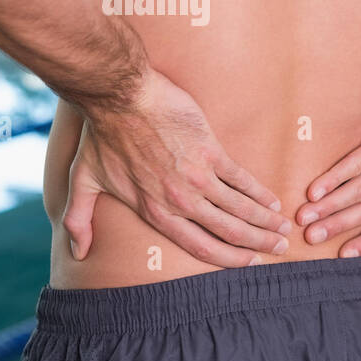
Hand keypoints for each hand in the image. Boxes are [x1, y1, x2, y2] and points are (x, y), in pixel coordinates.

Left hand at [63, 69, 290, 266]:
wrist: (120, 95)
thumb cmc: (101, 135)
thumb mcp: (84, 181)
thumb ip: (79, 219)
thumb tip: (77, 251)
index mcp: (156, 211)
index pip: (200, 246)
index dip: (228, 259)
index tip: (248, 264)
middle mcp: (181, 200)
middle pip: (228, 232)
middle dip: (257, 244)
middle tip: (279, 250)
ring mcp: (198, 177)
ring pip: (240, 209)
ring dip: (265, 222)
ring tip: (283, 229)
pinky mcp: (210, 151)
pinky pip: (242, 179)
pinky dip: (259, 192)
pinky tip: (273, 200)